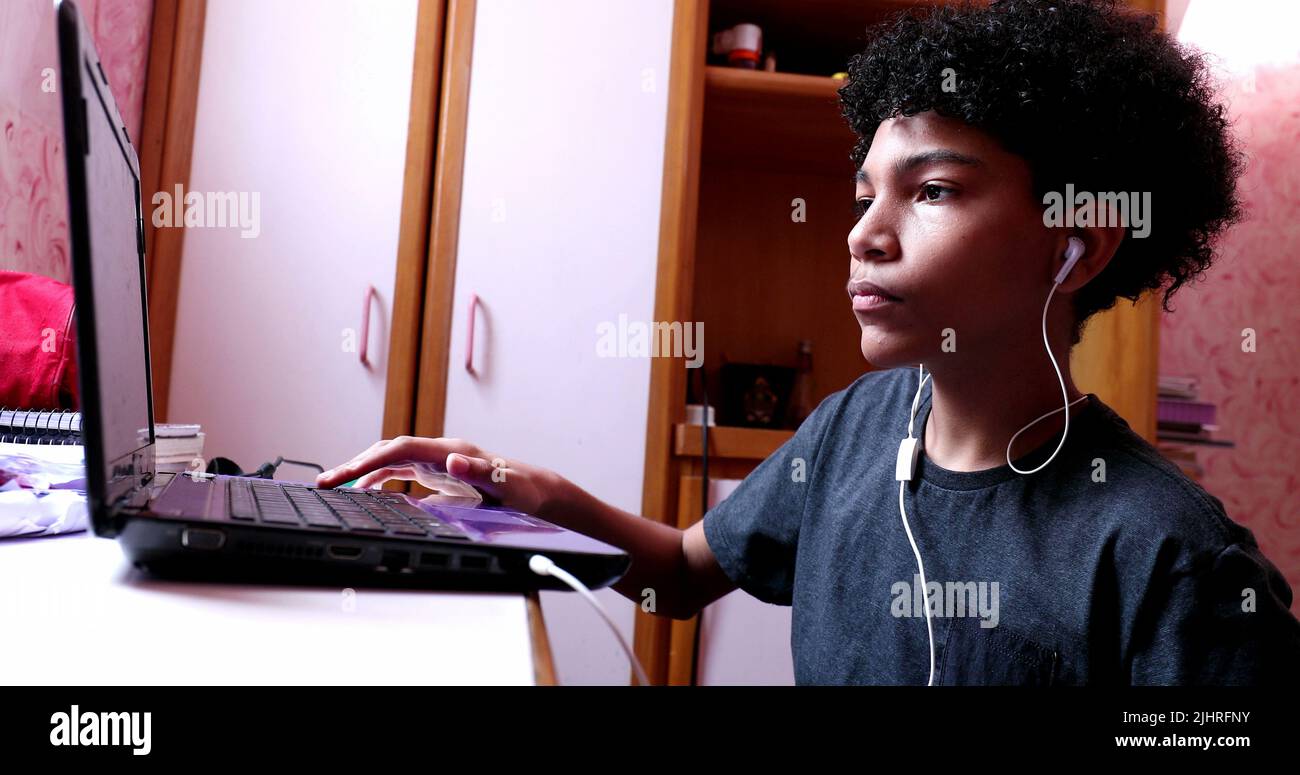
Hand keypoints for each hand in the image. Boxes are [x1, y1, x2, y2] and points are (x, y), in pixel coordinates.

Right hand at [314, 436, 559, 515]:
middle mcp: (440, 452)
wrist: (537, 492)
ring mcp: (438, 461)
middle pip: (388, 450)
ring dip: (362, 471)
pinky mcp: (438, 474)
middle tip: (324, 482)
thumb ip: (479, 472)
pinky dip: (379, 479)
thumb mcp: (505, 486)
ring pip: (390, 460)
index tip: (346, 474)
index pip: (401, 448)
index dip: (371, 459)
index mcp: (451, 451)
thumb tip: (452, 459)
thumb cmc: (523, 491)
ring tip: (332, 485)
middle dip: (355, 464)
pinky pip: (400, 471)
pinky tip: (363, 491)